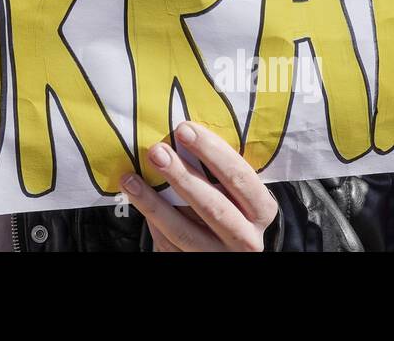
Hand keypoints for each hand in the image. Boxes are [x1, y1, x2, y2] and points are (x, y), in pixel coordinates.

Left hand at [122, 120, 277, 251]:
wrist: (234, 247)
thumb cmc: (235, 208)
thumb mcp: (238, 191)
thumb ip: (218, 170)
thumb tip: (180, 134)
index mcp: (261, 211)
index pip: (240, 177)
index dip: (212, 152)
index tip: (185, 130)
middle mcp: (246, 238)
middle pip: (213, 207)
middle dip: (181, 177)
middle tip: (157, 152)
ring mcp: (220, 255)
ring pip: (184, 232)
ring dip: (154, 204)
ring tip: (131, 180)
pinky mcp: (195, 264)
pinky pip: (170, 246)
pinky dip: (153, 222)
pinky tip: (138, 201)